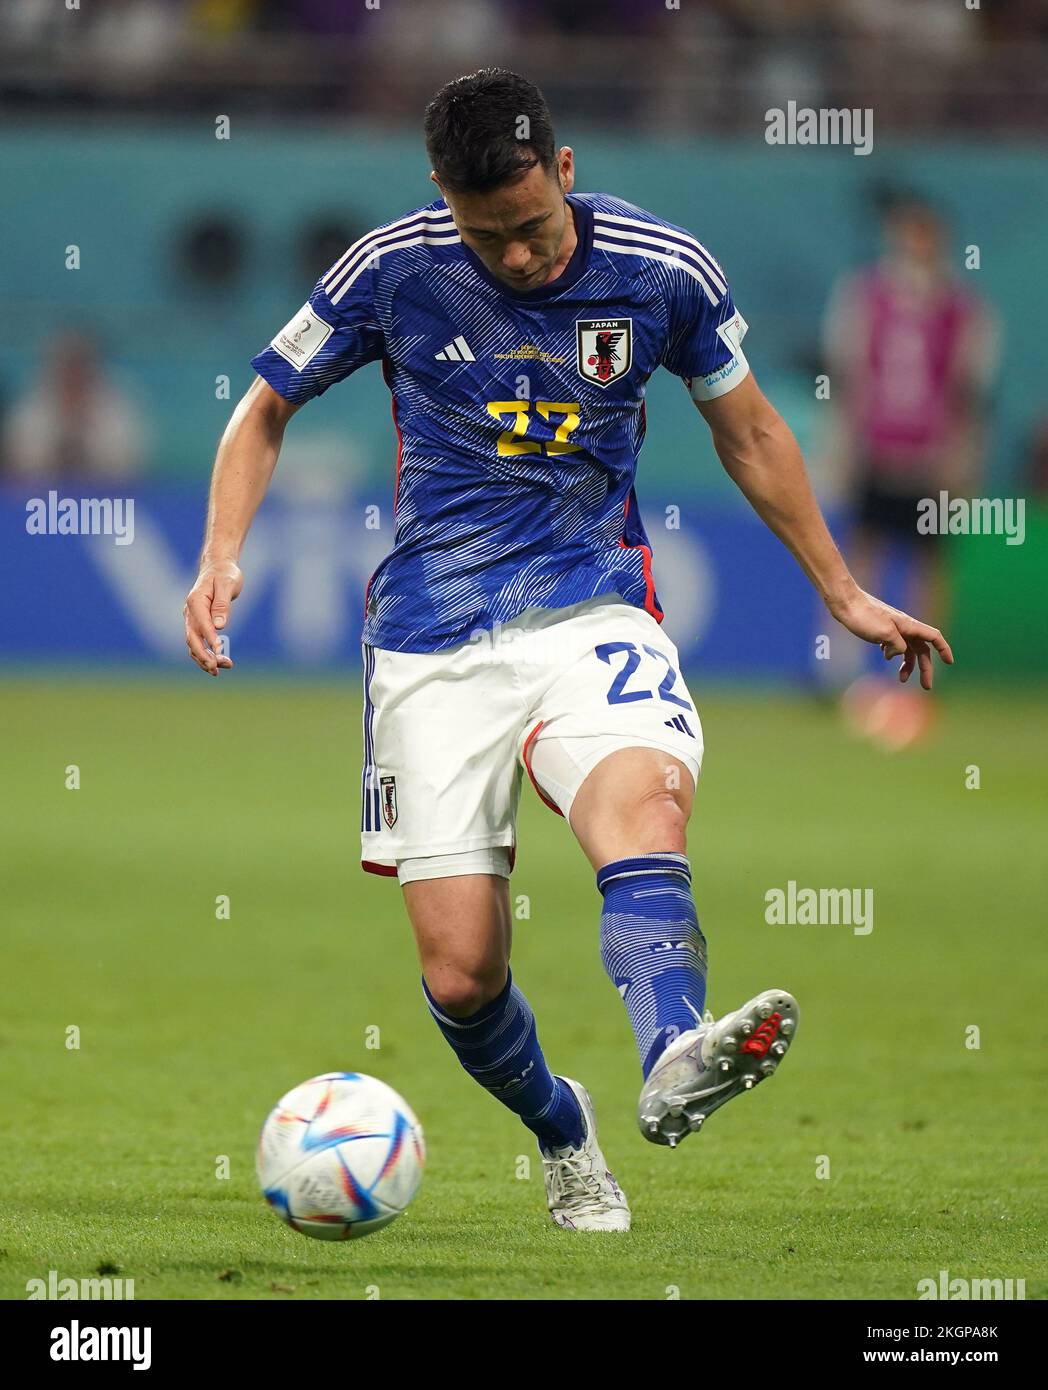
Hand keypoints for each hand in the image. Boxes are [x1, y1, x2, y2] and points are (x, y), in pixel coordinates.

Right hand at [183, 560, 241, 675]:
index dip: (210, 638)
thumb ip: (223, 604)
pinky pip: (198, 643)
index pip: (202, 623)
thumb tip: (220, 625)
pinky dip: (206, 655)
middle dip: (203, 656)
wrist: (218, 568)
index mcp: (195, 601)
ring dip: (204, 659)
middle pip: (192, 638)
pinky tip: (219, 664)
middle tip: (215, 669)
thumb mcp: (227, 584)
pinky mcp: (197, 624)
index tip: (220, 651)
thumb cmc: (225, 574)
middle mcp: (190, 612)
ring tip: (220, 670)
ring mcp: (191, 619)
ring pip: (193, 644)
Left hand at [827, 586, 952, 689]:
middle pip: (922, 649)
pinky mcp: (881, 630)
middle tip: (926, 687)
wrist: (845, 603)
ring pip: (907, 649)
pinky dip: (894, 655)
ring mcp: (893, 629)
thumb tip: (897, 654)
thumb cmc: (863, 616)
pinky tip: (886, 658)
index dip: (944, 649)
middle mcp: (904, 627)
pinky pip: (894, 645)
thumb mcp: (884, 633)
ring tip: (902, 679)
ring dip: (908, 665)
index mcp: (909, 626)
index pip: (934, 637)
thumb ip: (897, 646)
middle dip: (925, 668)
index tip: (949, 663)